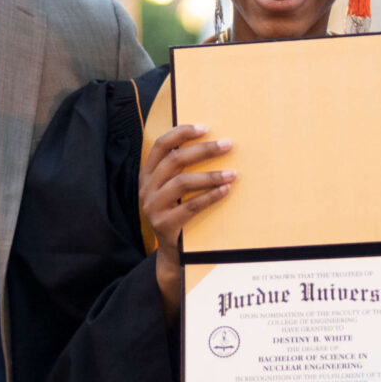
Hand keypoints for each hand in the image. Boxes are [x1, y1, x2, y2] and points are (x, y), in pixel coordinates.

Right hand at [139, 123, 233, 321]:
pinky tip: (226, 190)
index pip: (160, 145)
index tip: (205, 128)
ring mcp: (152, 207)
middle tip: (227, 145)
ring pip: (182, 182)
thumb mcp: (173, 189)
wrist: (171, 253)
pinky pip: (189, 207)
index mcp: (148, 174)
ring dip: (210, 175)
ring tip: (233, 173)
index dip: (181, 133)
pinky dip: (210, 196)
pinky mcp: (163, 225)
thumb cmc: (178, 213)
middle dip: (203, 150)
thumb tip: (214, 143)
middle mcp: (146, 188)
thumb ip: (182, 169)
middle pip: (174, 160)